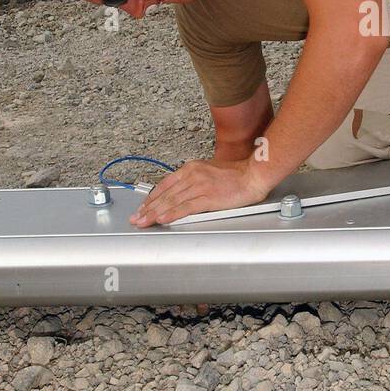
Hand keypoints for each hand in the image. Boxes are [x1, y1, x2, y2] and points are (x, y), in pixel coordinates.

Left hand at [130, 158, 272, 226]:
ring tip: (144, 222)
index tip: (142, 207)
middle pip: (165, 194)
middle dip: (148, 208)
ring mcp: (200, 186)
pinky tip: (163, 219)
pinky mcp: (208, 197)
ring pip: (172, 201)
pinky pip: (186, 207)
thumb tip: (182, 193)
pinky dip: (172, 214)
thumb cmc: (236, 175)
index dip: (151, 197)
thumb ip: (194, 180)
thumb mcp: (209, 171)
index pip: (165, 184)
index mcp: (192, 168)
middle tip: (136, 218)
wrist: (253, 175)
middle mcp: (192, 175)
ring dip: (155, 213)